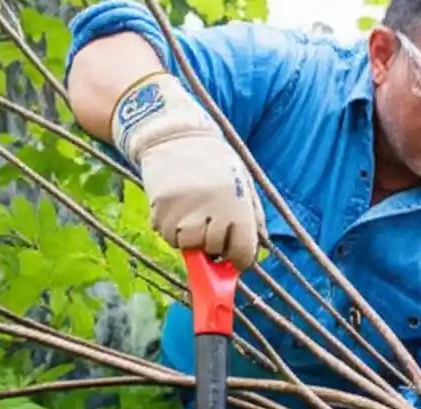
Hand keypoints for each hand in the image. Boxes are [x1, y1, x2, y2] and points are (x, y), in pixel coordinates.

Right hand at [111, 72, 263, 270]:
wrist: (176, 136)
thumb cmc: (215, 161)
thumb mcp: (244, 182)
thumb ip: (254, 217)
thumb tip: (259, 251)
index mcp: (237, 206)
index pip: (243, 252)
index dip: (240, 259)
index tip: (235, 257)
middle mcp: (212, 213)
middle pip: (215, 250)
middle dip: (215, 243)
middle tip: (210, 221)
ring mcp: (185, 214)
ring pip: (190, 246)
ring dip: (192, 237)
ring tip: (193, 210)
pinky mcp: (161, 212)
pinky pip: (168, 236)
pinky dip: (172, 229)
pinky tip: (177, 206)